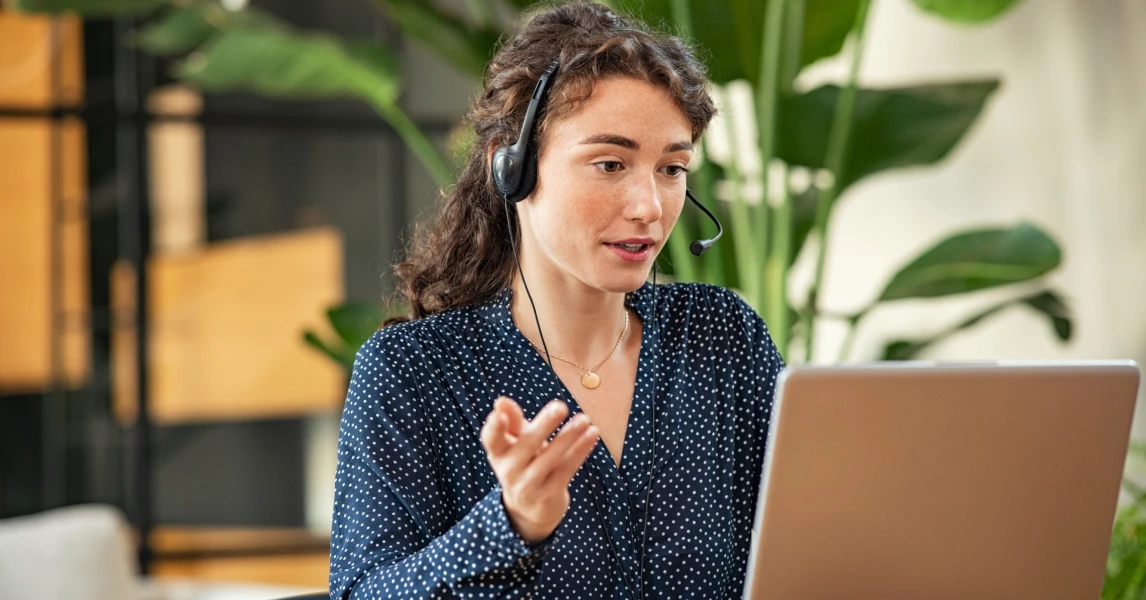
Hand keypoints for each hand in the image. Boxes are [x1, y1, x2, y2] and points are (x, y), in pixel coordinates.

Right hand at [480, 396, 598, 544]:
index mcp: (498, 453)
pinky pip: (566, 469)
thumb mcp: (515, 443)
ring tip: (584, 419)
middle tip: (560, 406)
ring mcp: (529, 486)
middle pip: (526, 445)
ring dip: (569, 437)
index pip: (491, 440)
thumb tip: (501, 401)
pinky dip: (580, 451)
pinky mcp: (549, 495)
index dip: (493, 428)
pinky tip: (592, 434)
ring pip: (550, 458)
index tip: (498, 414)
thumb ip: (512, 422)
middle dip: (544, 425)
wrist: (530, 509)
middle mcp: (509, 471)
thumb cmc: (524, 463)